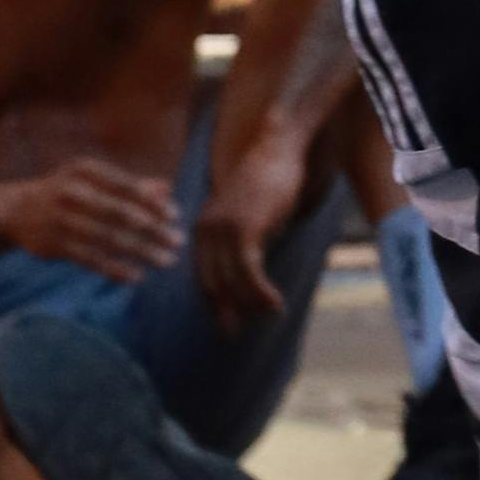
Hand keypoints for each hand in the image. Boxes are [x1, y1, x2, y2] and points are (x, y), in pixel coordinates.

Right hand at [0, 155, 183, 279]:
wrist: (16, 209)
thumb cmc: (67, 191)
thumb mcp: (93, 180)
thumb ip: (130, 185)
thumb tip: (167, 190)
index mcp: (84, 170)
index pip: (125, 186)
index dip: (152, 202)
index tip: (175, 216)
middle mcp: (71, 191)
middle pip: (119, 213)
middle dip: (152, 229)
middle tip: (178, 242)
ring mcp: (60, 219)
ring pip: (107, 239)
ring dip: (140, 252)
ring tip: (165, 261)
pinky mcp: (53, 245)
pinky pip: (90, 259)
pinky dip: (115, 269)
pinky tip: (137, 276)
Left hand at [188, 154, 300, 331]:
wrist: (277, 148)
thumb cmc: (268, 178)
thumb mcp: (248, 213)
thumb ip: (243, 239)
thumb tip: (252, 270)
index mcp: (202, 227)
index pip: (202, 275)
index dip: (214, 301)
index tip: (224, 322)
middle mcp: (205, 230)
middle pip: (212, 283)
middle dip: (226, 310)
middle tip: (237, 332)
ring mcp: (222, 229)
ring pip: (232, 282)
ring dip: (251, 304)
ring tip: (270, 314)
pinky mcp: (243, 229)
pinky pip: (248, 272)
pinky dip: (261, 292)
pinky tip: (275, 302)